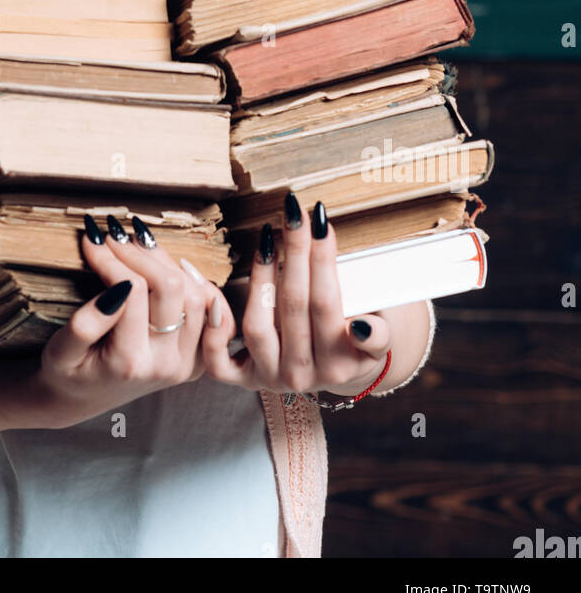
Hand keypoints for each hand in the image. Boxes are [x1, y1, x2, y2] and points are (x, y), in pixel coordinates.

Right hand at [32, 210, 216, 428]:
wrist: (82, 400)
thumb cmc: (67, 372)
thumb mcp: (60, 352)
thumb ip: (85, 325)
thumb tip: (115, 289)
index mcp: (129, 362)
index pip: (133, 292)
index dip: (111, 259)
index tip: (93, 239)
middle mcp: (165, 364)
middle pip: (171, 288)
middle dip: (141, 253)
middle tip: (115, 234)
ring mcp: (186, 363)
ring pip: (195, 294)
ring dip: (167, 262)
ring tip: (137, 246)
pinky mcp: (196, 359)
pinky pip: (210, 313)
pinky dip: (197, 284)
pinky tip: (171, 267)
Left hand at [197, 193, 390, 397]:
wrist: (332, 371)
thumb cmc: (353, 342)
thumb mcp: (378, 341)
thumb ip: (377, 336)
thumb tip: (361, 328)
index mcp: (340, 365)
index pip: (328, 304)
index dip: (323, 261)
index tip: (321, 222)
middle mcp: (302, 375)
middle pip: (294, 305)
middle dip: (295, 252)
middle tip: (294, 212)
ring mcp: (270, 378)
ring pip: (257, 325)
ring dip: (261, 276)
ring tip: (270, 237)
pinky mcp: (243, 380)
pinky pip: (218, 363)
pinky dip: (213, 334)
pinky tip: (217, 295)